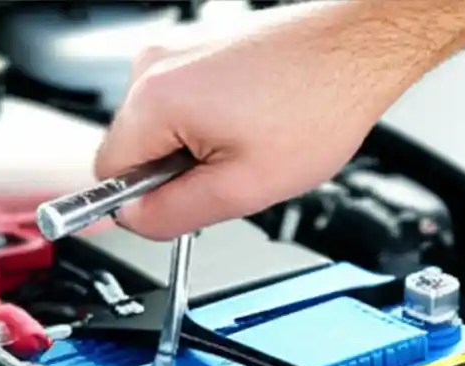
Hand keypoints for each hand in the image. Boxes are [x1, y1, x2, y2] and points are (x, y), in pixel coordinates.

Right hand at [94, 0, 464, 239]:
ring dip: (192, 145)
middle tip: (230, 171)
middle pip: (130, 148)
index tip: (176, 205)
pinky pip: (179, 101)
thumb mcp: (244, 188)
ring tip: (247, 139)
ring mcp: (173, 49)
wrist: (359, 47)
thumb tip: (135, 221)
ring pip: (157, 127)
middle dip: (172, 171)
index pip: (106, 175)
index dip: (142, 201)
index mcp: (155, 98)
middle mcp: (153, 64)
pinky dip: (207, 120)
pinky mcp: (195, 46)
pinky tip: (249, 118)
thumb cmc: (318, 102)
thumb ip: (174, 214)